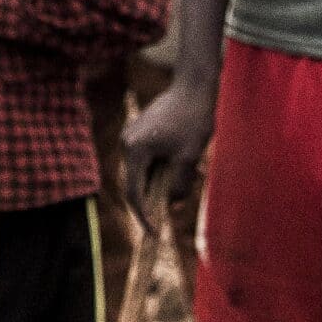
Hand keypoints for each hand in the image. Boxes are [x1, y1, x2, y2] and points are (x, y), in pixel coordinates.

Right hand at [123, 76, 212, 225]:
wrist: (194, 88)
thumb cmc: (193, 121)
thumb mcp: (189, 158)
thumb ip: (178, 186)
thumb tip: (172, 207)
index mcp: (135, 150)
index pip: (133, 192)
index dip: (143, 216)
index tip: (154, 233)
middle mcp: (127, 142)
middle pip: (134, 182)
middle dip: (150, 200)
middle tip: (167, 218)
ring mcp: (131, 135)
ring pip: (140, 171)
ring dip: (156, 184)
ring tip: (179, 187)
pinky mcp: (139, 131)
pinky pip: (144, 159)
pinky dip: (157, 170)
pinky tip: (177, 169)